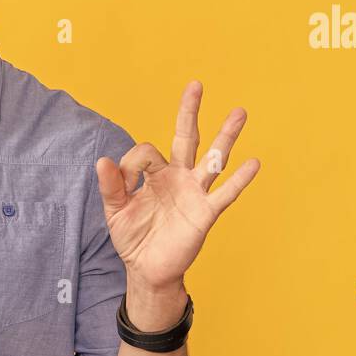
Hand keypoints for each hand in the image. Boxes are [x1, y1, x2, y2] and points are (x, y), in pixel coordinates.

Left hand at [95, 80, 259, 297]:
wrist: (147, 269)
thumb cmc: (134, 237)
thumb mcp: (115, 211)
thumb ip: (111, 187)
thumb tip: (101, 161)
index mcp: (155, 174)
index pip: (146, 152)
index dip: (132, 164)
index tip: (125, 182)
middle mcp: (177, 177)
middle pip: (186, 138)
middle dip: (189, 112)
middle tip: (195, 85)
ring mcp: (194, 192)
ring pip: (212, 159)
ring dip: (226, 136)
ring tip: (239, 112)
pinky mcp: (205, 213)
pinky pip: (224, 194)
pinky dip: (239, 179)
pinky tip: (253, 163)